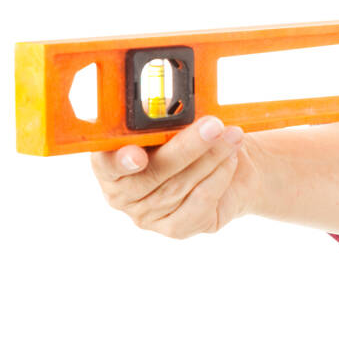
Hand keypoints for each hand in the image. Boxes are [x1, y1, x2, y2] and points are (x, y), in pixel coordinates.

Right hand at [90, 115, 259, 238]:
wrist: (224, 164)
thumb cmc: (189, 135)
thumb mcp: (171, 119)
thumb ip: (161, 117)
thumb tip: (165, 111)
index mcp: (109, 161)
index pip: (106, 164)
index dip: (121, 161)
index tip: (138, 156)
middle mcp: (122, 194)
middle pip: (152, 175)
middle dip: (186, 148)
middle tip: (213, 127)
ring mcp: (146, 215)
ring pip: (179, 187)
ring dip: (211, 157)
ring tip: (231, 136)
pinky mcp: (176, 228)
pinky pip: (199, 203)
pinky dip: (219, 177)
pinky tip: (231, 158)